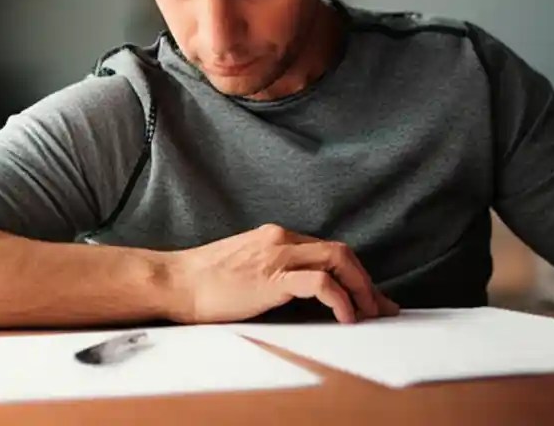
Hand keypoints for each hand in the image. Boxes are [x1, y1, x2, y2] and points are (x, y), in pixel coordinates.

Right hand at [163, 223, 399, 323]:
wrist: (174, 282)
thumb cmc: (202, 282)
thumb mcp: (245, 269)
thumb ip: (272, 273)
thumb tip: (299, 294)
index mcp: (274, 237)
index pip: (327, 250)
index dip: (354, 274)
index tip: (368, 297)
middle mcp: (280, 239)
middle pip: (341, 252)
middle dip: (366, 281)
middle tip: (379, 308)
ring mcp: (276, 255)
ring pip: (338, 260)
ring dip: (360, 288)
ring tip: (367, 313)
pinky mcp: (272, 277)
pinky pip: (320, 283)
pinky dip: (340, 298)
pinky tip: (344, 316)